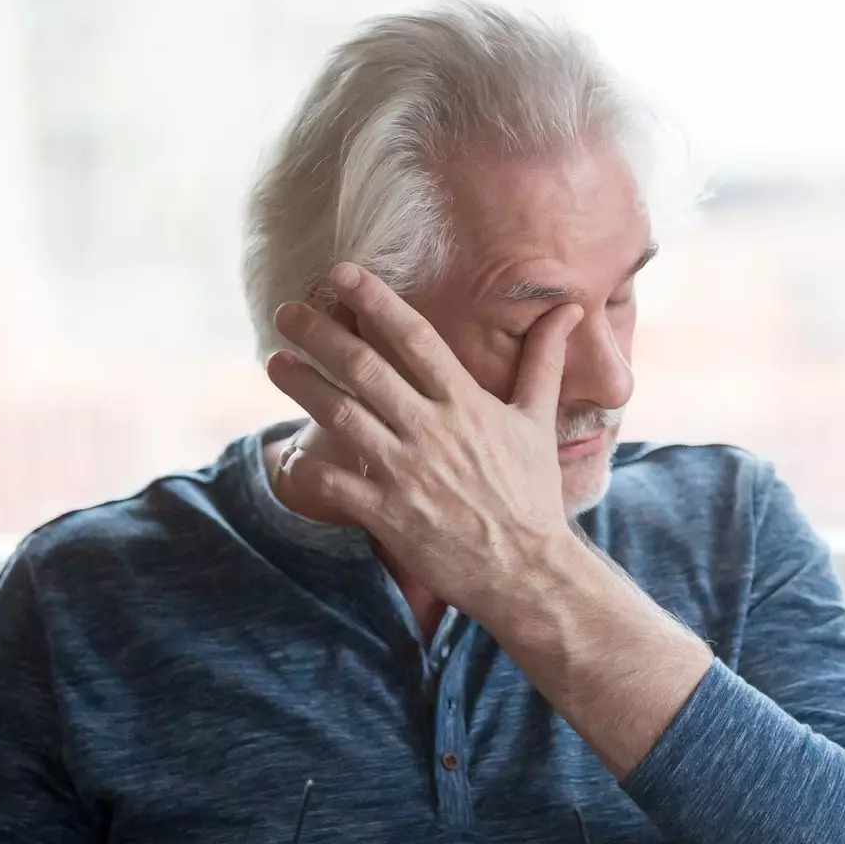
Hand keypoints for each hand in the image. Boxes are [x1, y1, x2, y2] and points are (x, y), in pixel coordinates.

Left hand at [265, 263, 585, 621]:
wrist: (528, 570)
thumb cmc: (532, 494)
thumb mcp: (538, 422)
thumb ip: (543, 362)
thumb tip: (569, 310)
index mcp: (465, 403)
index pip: (413, 337)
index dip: (374, 300)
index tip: (341, 274)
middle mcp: (432, 430)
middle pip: (364, 368)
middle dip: (319, 333)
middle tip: (285, 310)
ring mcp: (406, 472)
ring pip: (340, 415)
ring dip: (301, 384)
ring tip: (275, 361)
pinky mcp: (388, 513)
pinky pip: (334, 482)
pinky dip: (308, 464)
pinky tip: (290, 449)